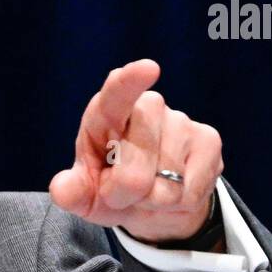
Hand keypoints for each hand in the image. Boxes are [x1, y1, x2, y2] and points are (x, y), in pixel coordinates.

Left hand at [49, 59, 223, 243]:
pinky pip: (191, 188)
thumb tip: (62, 188)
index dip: (129, 83)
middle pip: (135, 165)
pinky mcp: (209, 140)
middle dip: (126, 191)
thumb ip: (70, 192)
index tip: (147, 69)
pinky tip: (176, 190)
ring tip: (151, 191)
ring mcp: (181, 121)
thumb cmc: (112, 188)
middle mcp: (146, 108)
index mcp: (105, 114)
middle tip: (122, 191)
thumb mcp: (84, 195)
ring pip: (166, 182)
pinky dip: (180, 202)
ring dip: (154, 200)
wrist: (154, 202)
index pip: (115, 96)